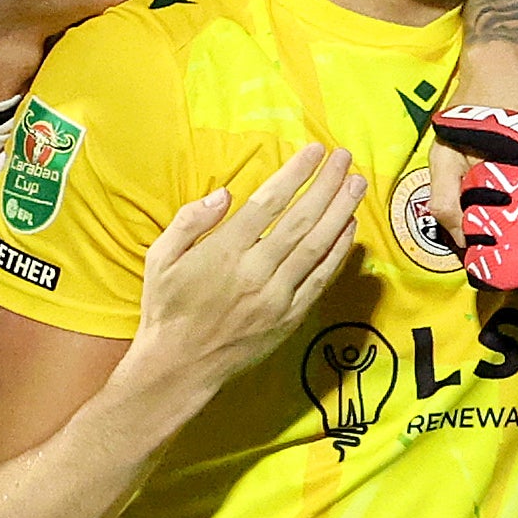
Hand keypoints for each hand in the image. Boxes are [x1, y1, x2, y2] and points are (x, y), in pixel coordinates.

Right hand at [124, 143, 363, 423]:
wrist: (179, 366)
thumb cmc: (167, 307)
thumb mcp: (160, 257)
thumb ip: (190, 221)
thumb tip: (225, 195)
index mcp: (224, 251)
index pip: (268, 202)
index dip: (296, 174)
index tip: (315, 152)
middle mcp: (255, 271)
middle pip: (301, 219)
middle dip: (327, 185)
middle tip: (345, 158)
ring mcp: (277, 297)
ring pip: (317, 247)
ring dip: (341, 212)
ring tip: (357, 184)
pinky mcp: (290, 318)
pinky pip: (320, 279)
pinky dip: (338, 253)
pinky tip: (349, 228)